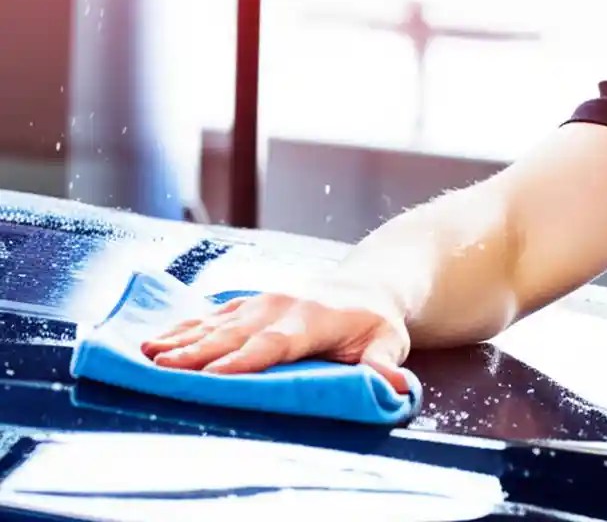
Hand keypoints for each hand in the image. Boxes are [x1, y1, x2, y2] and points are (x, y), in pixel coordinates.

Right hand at [139, 292, 412, 392]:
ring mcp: (261, 302)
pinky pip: (211, 317)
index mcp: (314, 319)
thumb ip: (384, 363)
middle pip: (235, 333)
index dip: (245, 359)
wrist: (366, 286)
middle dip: (199, 351)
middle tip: (164, 367)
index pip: (275, 343)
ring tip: (148, 354)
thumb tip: (393, 385)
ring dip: (182, 339)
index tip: (215, 374)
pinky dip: (183, 329)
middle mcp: (281, 307)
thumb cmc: (377, 323)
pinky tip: (155, 342)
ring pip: (216, 322)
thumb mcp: (389, 341)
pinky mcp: (248, 304)